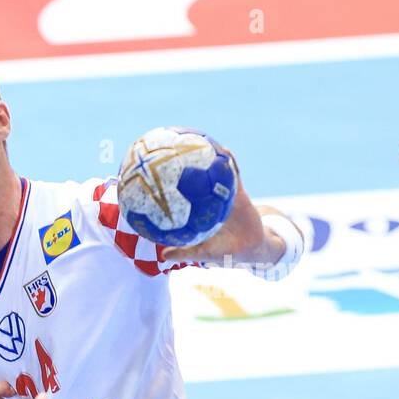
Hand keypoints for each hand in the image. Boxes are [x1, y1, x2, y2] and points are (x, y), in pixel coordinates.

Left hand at [160, 152, 282, 268]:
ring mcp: (219, 196)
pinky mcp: (237, 192)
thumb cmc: (225, 252)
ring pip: (210, 175)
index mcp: (194, 215)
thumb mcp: (206, 254)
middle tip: (163, 154)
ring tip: (193, 143)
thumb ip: (187, 253)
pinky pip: (233, 175)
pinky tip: (225, 150)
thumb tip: (164, 255)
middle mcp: (204, 203)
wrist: (252, 246)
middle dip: (175, 170)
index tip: (146, 180)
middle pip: (187, 183)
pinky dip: (229, 163)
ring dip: (203, 160)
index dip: (160, 192)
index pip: (174, 201)